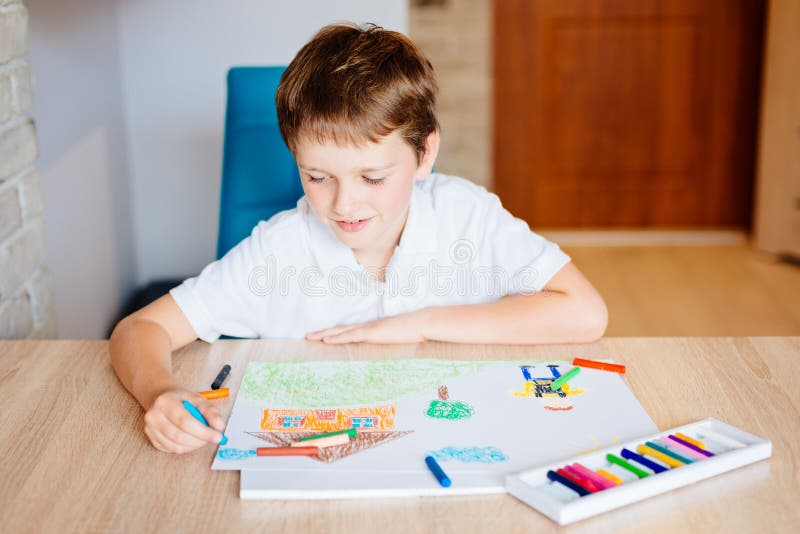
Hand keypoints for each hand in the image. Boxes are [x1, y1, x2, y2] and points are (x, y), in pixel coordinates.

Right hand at [143, 387, 225, 453]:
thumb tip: (219, 426)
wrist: (163, 399)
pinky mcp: (151, 439)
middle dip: (200, 440)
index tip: (217, 436)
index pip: (185, 421)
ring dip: (194, 445)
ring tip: (202, 438)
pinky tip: (191, 440)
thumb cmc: (182, 400)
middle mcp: (154, 415)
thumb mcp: (198, 399)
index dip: (203, 432)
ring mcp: (150, 429)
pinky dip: (185, 448)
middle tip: (212, 438)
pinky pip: (171, 450)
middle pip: (179, 436)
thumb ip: (210, 411)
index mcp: (166, 401)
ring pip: (176, 446)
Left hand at [306, 309, 428, 343]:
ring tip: (311, 338)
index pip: (349, 330)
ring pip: (341, 331)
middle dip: (323, 333)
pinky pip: (351, 336)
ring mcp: (368, 329)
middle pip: (340, 329)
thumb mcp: (397, 339)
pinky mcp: (372, 333)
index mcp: (372, 328)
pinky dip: (337, 338)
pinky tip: (326, 340)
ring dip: (325, 334)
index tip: (322, 336)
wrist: (421, 323)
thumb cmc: (413, 331)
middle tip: (308, 336)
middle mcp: (367, 326)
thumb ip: (389, 342)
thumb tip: (385, 348)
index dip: (334, 333)